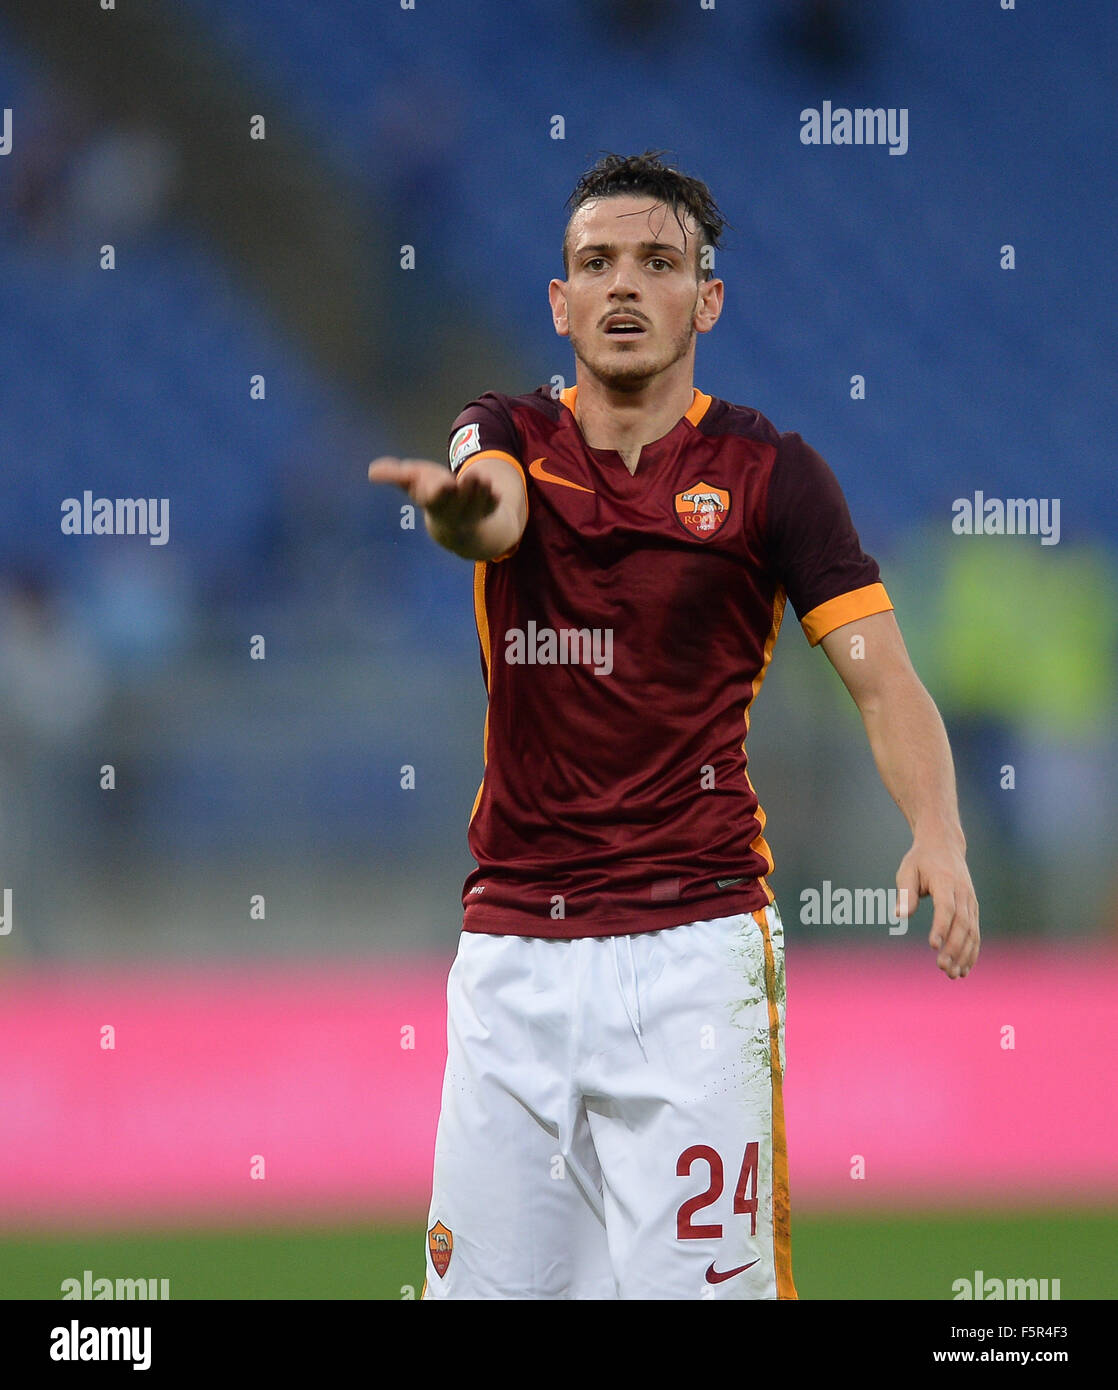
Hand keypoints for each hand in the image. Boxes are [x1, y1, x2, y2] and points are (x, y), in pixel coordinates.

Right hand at [368, 457, 498, 529]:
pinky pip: (493, 507)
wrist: (457, 528)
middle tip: (469, 478)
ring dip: (479, 492)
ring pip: (476, 505)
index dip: (437, 491)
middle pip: (456, 503)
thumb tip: (372, 471)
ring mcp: (472, 515)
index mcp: (433, 504)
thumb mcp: (414, 483)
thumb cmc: (433, 497)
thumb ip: (397, 476)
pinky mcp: (488, 512)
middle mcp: (452, 513)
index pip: (432, 498)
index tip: (443, 484)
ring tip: (480, 478)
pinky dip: (494, 500)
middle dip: (462, 491)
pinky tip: (497, 492)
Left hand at [895, 831, 979, 978]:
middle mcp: (963, 893)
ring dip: (964, 955)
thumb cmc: (921, 860)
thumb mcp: (907, 870)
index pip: (946, 908)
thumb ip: (906, 893)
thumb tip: (900, 915)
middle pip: (962, 924)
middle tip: (942, 967)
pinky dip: (972, 951)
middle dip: (954, 948)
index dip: (941, 927)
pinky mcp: (973, 909)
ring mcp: (971, 902)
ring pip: (972, 932)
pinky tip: (964, 969)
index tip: (933, 946)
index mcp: (946, 882)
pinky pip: (975, 933)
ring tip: (954, 975)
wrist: (944, 845)